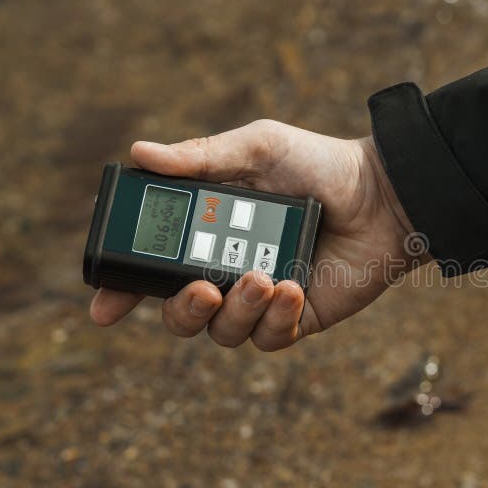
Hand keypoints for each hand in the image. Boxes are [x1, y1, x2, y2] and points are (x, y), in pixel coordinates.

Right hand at [90, 120, 427, 350]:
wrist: (384, 194)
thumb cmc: (319, 165)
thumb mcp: (258, 149)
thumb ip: (202, 158)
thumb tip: (139, 153)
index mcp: (209, 233)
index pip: (155, 269)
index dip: (123, 291)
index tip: (103, 304)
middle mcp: (230, 270)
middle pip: (181, 313)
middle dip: (182, 309)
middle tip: (204, 287)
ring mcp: (263, 299)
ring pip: (224, 332)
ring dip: (238, 310)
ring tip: (265, 277)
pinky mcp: (297, 319)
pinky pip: (271, 338)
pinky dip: (277, 318)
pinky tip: (293, 289)